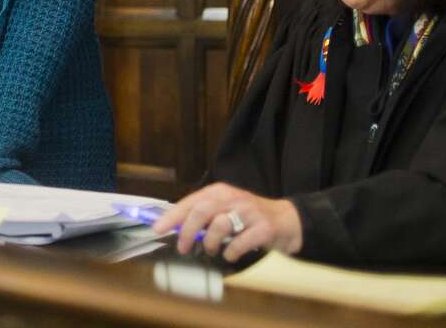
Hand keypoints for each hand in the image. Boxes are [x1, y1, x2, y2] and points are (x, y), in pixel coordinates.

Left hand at [152, 182, 302, 261]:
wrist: (287, 221)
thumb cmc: (249, 217)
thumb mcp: (225, 209)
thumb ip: (203, 216)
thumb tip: (176, 228)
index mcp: (220, 192)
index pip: (191, 201)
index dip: (173, 216)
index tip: (158, 229)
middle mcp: (233, 198)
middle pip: (201, 211)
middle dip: (188, 232)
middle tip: (182, 247)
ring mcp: (249, 212)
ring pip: (219, 225)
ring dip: (211, 243)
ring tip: (212, 250)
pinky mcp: (263, 228)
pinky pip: (239, 242)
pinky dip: (231, 252)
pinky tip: (231, 254)